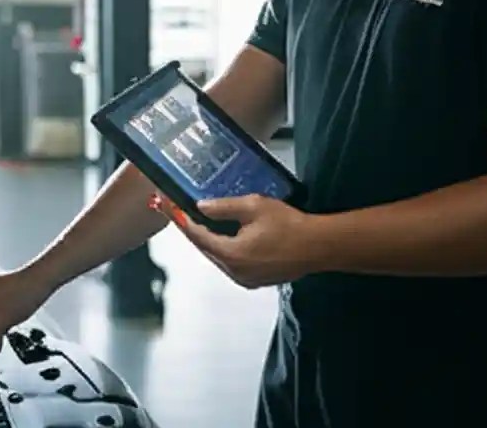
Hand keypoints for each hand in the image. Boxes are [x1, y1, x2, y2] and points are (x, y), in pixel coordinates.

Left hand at [151, 193, 325, 288]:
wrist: (317, 246)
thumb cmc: (288, 224)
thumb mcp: (254, 206)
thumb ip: (224, 207)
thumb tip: (200, 206)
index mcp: (231, 254)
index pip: (197, 236)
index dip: (181, 220)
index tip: (169, 207)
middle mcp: (234, 272)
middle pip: (205, 249)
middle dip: (193, 231)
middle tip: (181, 213)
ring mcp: (245, 280)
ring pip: (218, 257)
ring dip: (209, 241)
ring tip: (199, 222)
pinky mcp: (255, 281)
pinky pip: (231, 264)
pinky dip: (224, 250)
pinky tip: (224, 236)